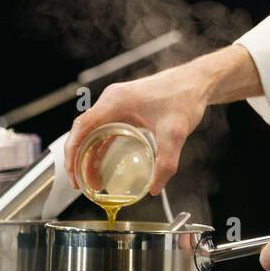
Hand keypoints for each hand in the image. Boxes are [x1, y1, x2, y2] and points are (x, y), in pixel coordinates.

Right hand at [63, 65, 210, 195]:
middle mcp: (111, 100)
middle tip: (81, 184)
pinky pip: (106, 129)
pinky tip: (104, 165)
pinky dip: (101, 147)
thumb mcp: (175, 134)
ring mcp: (117, 103)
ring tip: (92, 181)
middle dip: (78, 159)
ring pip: (94, 131)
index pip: (82, 127)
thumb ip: (165, 163)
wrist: (197, 82)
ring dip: (89, 155)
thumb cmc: (184, 98)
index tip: (72, 175)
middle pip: (83, 131)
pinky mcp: (126, 107)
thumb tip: (154, 188)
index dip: (72, 153)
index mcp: (115, 102)